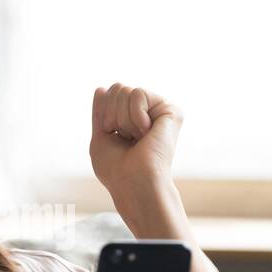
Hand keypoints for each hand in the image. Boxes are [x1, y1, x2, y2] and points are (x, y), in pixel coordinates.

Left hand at [89, 83, 184, 205]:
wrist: (134, 182)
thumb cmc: (116, 170)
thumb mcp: (101, 137)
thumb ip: (101, 112)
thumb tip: (101, 89)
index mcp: (132, 121)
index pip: (110, 94)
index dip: (104, 114)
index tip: (113, 135)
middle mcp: (148, 114)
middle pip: (118, 88)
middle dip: (112, 114)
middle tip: (125, 138)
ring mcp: (160, 112)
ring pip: (127, 90)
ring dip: (123, 119)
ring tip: (137, 138)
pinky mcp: (171, 111)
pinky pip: (138, 93)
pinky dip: (135, 116)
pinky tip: (146, 132)